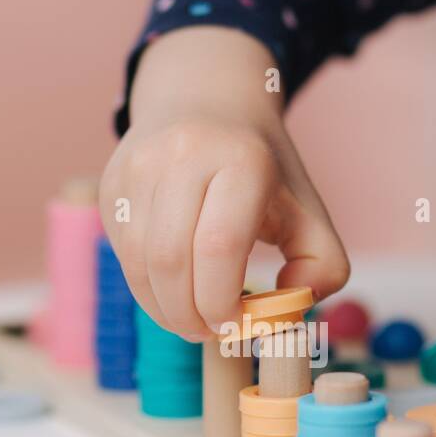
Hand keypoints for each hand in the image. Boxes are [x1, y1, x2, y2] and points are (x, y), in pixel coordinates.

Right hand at [100, 27, 348, 339]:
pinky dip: (145, 288)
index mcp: (240, 160)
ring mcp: (138, 168)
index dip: (221, 300)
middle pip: (171, 260)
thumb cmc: (262, 172)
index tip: (235, 324)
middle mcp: (182, 156)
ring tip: (191, 320)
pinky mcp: (113, 186)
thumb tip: (290, 306)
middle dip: (189, 314)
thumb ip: (322, 267)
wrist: (207, 103)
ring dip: (163, 308)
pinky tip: (171, 293)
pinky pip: (122, 254)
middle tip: (210, 333)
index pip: (219, 247)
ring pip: (139, 262)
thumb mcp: (309, 210)